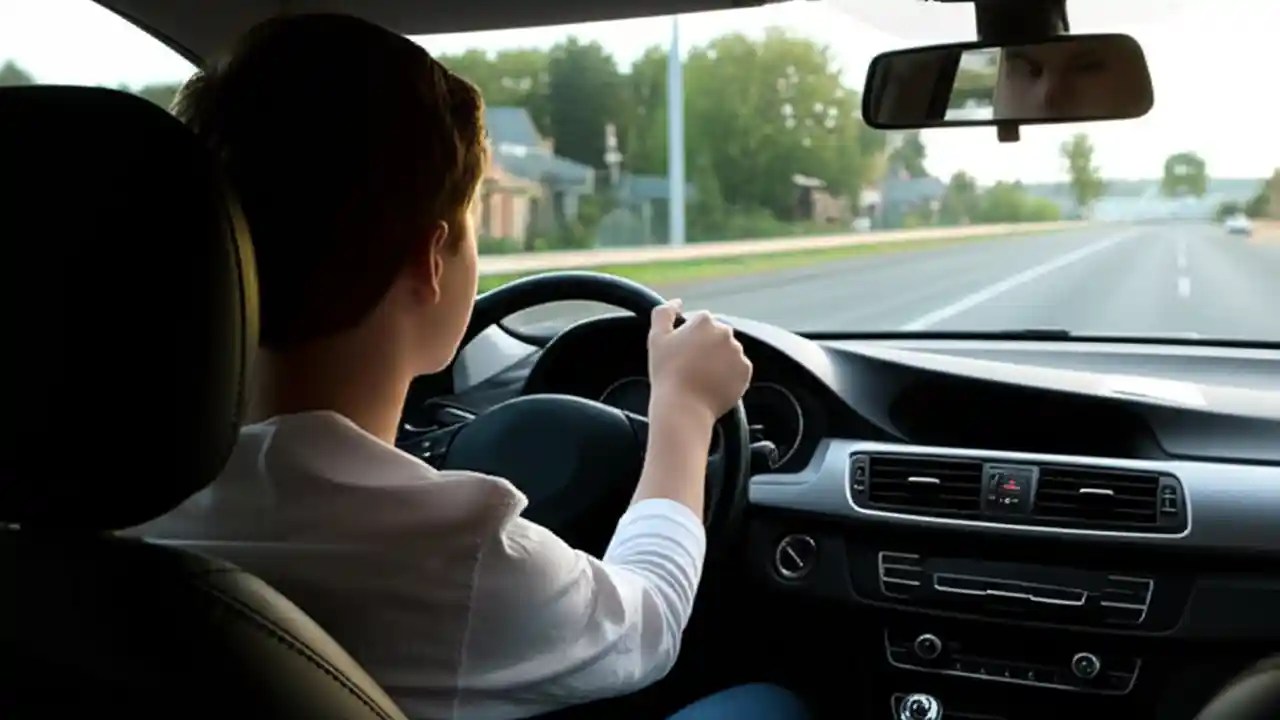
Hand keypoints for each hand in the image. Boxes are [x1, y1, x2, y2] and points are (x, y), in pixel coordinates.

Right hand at [647, 299, 752, 423]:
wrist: (683, 407)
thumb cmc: (667, 373)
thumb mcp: (656, 338)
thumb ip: (664, 313)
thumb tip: (677, 302)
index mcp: (705, 321)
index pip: (701, 323)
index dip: (690, 338)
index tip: (682, 354)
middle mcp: (725, 332)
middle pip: (717, 336)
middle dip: (707, 347)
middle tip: (691, 367)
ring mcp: (738, 352)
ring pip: (728, 352)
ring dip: (719, 360)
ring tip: (702, 378)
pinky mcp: (746, 371)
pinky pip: (738, 369)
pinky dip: (729, 375)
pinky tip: (713, 384)